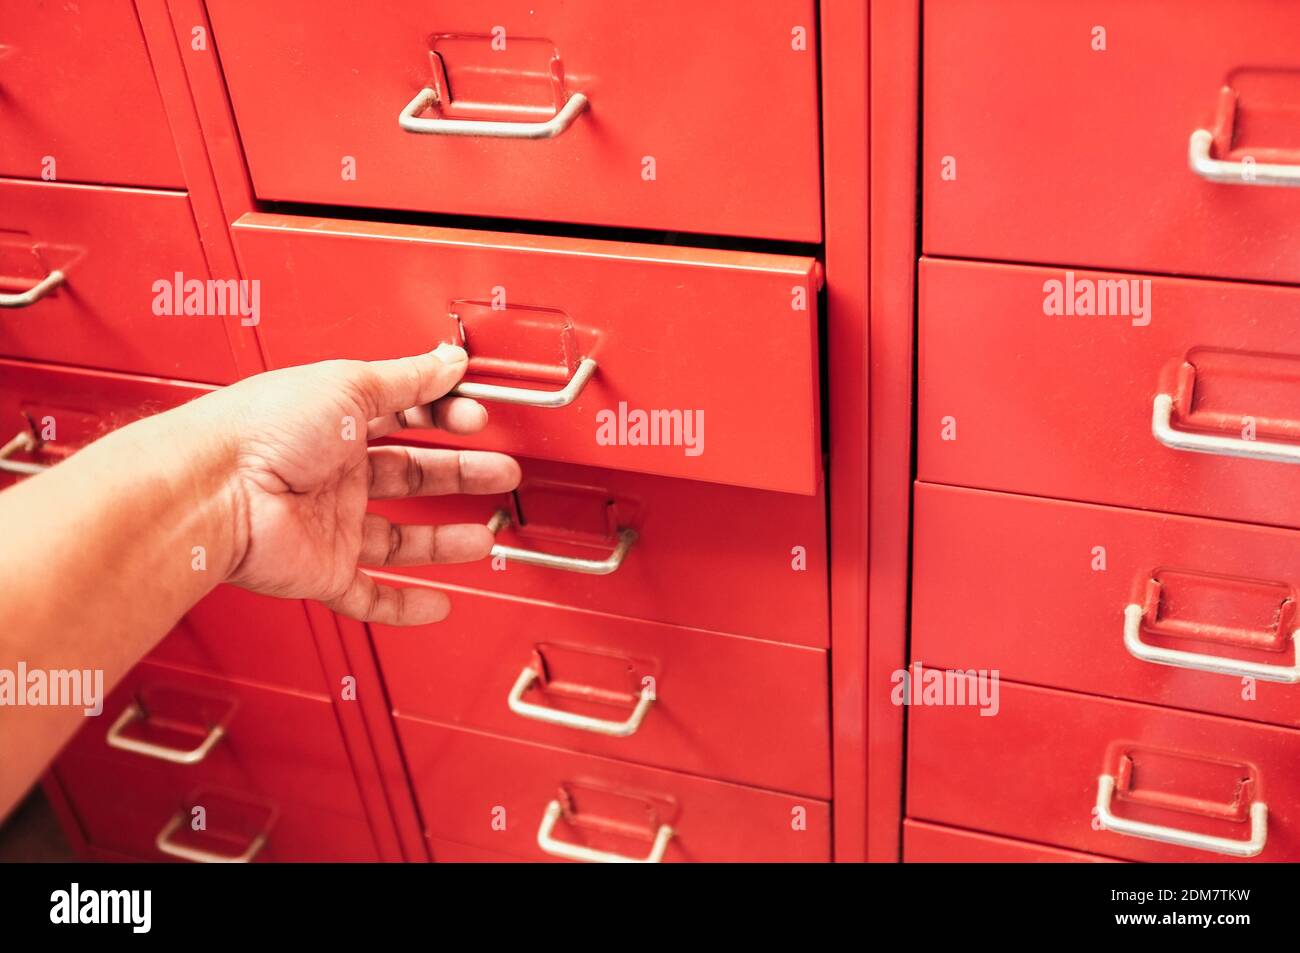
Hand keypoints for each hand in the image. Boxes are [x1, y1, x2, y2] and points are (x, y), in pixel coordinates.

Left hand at [190, 343, 518, 624]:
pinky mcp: (321, 571)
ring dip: (444, 540)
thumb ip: (407, 378)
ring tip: (486, 536)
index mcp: (334, 421)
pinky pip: (368, 596)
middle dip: (460, 474)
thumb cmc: (260, 430)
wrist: (215, 491)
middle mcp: (332, 473)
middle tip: (500, 473)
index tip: (477, 415)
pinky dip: (403, 605)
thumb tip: (449, 360)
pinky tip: (436, 601)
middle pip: (411, 475)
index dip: (444, 415)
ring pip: (398, 538)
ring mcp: (328, 525)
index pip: (404, 415)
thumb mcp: (348, 384)